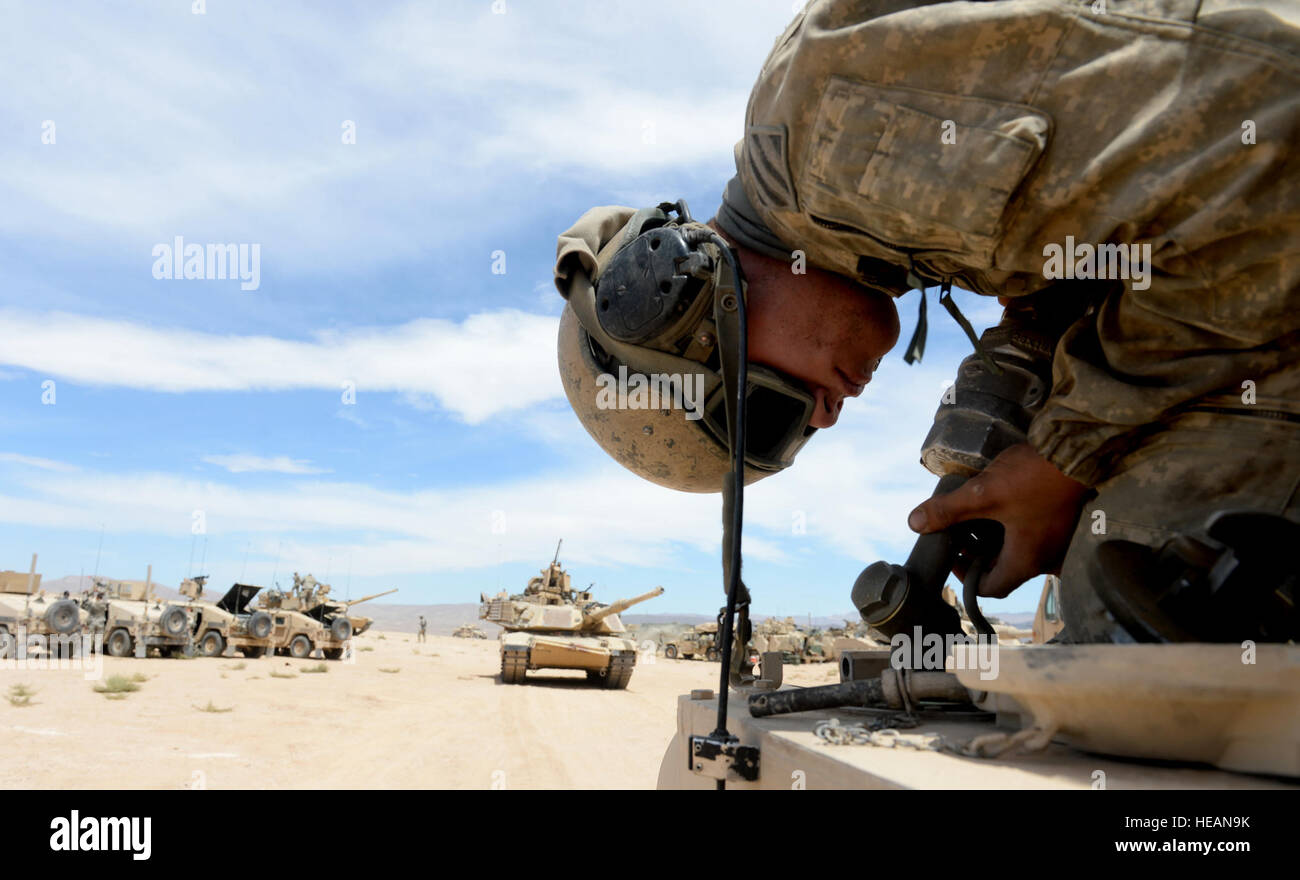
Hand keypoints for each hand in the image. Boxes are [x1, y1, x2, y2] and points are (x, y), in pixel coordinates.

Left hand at [907, 443, 1087, 597]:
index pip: (991, 587)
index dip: (965, 575)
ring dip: (993, 538)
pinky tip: (998, 504)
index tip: (952, 554)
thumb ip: (948, 511)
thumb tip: (914, 523)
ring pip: (1018, 550)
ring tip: (973, 514)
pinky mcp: (1063, 523)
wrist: (1078, 449)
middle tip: (958, 531)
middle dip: (977, 553)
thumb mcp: (983, 494)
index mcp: (1028, 561)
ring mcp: (1059, 541)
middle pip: (1004, 568)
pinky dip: (1011, 527)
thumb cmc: (1034, 476)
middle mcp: (1047, 558)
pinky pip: (1033, 535)